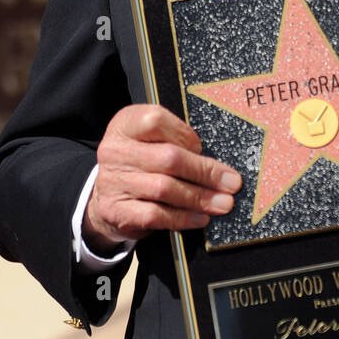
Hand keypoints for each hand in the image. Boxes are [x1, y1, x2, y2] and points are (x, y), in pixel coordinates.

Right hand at [82, 104, 241, 253]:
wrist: (107, 196)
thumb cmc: (140, 164)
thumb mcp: (151, 143)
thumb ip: (177, 144)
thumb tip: (220, 166)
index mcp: (125, 125)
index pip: (156, 121)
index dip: (184, 135)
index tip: (202, 148)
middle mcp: (115, 150)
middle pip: (168, 158)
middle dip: (205, 172)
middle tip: (231, 183)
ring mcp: (113, 181)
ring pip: (165, 188)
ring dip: (200, 197)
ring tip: (222, 203)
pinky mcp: (115, 210)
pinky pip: (156, 215)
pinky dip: (183, 217)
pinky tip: (200, 217)